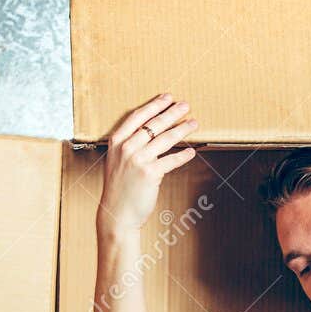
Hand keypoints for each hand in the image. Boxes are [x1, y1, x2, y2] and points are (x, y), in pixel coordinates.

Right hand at [97, 93, 199, 235]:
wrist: (117, 213)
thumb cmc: (119, 189)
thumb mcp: (117, 161)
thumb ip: (128, 146)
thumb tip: (150, 133)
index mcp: (117, 142)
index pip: (137, 117)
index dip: (154, 105)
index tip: (167, 98)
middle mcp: (126, 148)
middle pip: (154, 124)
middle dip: (172, 113)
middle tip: (186, 105)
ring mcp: (138, 160)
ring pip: (165, 139)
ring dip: (182, 129)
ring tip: (193, 124)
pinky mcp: (150, 173)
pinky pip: (171, 160)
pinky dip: (183, 156)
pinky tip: (191, 151)